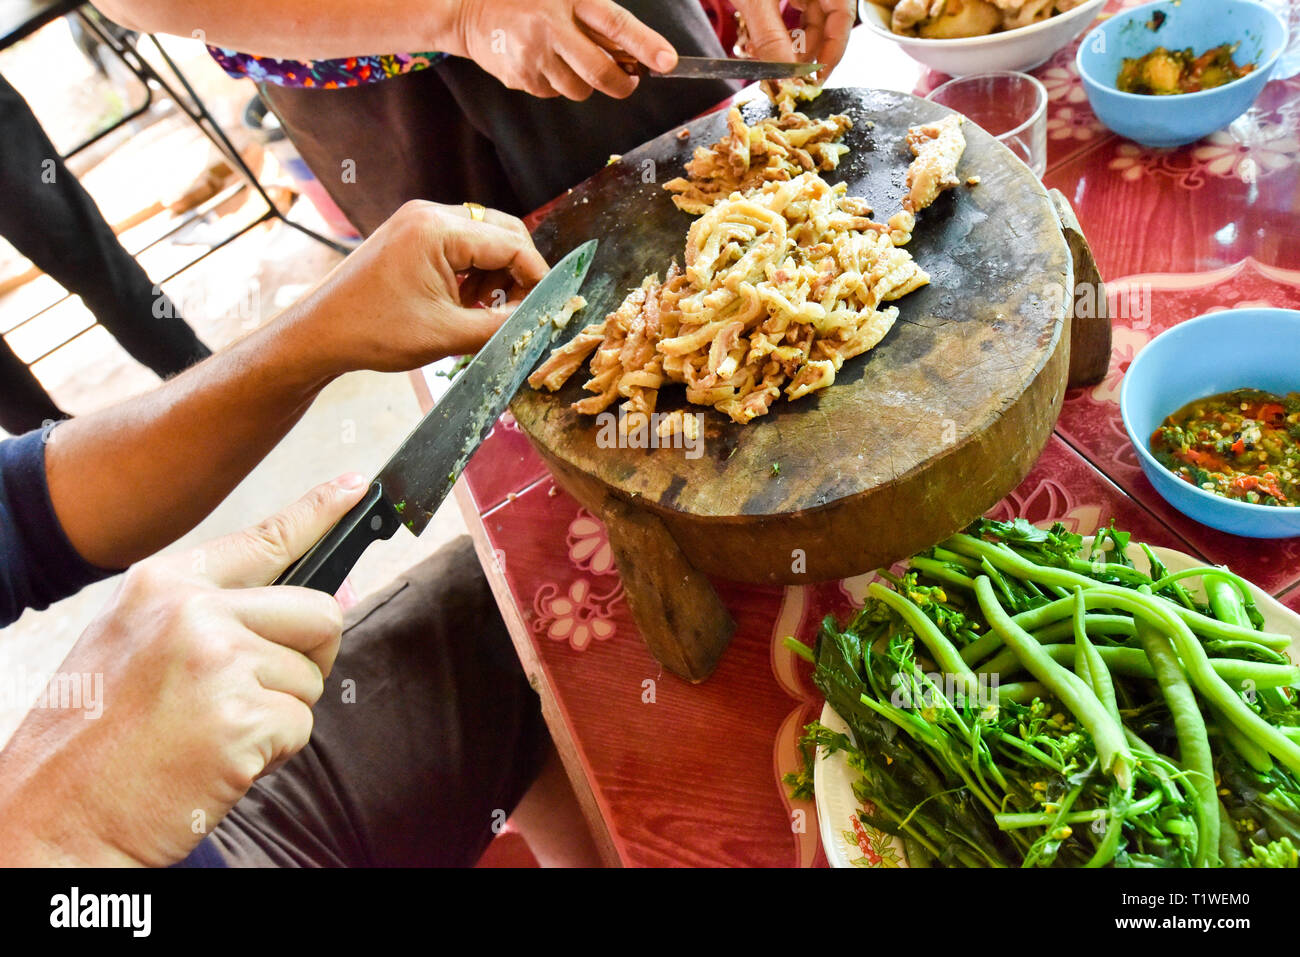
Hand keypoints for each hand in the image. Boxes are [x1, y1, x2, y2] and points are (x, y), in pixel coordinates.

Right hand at [0, 476, 366, 865]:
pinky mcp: (241, 718)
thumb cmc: (95, 737)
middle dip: (308, 659)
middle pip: (318, 612)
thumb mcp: (132, 645)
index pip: (265, 539)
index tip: (355, 486)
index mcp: (162, 585)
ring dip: (277, 715)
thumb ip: (211, 615)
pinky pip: (298, 727)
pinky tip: (216, 762)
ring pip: (308, 678)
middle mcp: (193, 611)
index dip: (319, 511)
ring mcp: (218, 661)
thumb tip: (314, 604)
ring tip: (210, 734)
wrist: (54, 815)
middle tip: (258, 696)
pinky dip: (271, 754)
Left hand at [287, 200, 549, 374]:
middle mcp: (429, 213)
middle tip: (521, 308)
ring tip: (484, 310)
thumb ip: (501, 327)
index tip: (547, 308)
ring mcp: (417, 221)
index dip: (537, 277)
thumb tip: (540, 322)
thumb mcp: (447, 335)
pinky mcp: (409, 234)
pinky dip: (472, 271)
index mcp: (437, 229)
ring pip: (482, 238)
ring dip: (495, 272)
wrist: (319, 334)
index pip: (511, 243)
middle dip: (518, 271)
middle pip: (501, 231)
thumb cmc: (375, 333)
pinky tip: (464, 301)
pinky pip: (458, 244)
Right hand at [455, 0, 677, 99]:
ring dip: (585, 83)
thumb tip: (635, 51)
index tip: (668, 62)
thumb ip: (595, 18)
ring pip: (579, 89)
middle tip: (629, 80)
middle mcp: (552, 28)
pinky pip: (553, 93)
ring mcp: (534, 56)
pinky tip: (544, 63)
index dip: (645, 44)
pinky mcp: (521, 77)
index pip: (616, 24)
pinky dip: (557, 83)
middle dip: (622, 83)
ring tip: (570, 60)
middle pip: (600, 72)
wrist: (469, 10)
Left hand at [733, 0, 855, 77]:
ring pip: (811, 18)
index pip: (843, 17)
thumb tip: (784, 75)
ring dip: (794, 43)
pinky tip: (769, 44)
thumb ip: (771, 37)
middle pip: (828, 20)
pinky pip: (797, 9)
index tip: (817, 76)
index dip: (834, 50)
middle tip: (790, 76)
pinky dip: (784, 29)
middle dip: (809, 50)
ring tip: (775, 62)